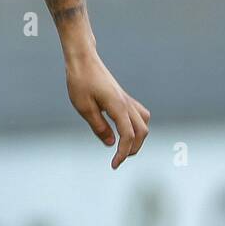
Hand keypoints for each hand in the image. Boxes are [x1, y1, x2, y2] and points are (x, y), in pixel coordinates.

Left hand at [65, 51, 149, 168]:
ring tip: (124, 148)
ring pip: (144, 123)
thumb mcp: (84, 108)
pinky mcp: (124, 98)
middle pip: (141, 132)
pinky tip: (125, 131)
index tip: (113, 165)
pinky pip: (140, 114)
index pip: (128, 136)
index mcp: (117, 107)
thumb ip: (99, 127)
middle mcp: (126, 104)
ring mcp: (127, 100)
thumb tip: (111, 143)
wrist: (83, 60)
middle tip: (117, 160)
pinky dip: (137, 127)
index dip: (123, 153)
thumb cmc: (80, 82)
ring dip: (138, 138)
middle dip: (133, 149)